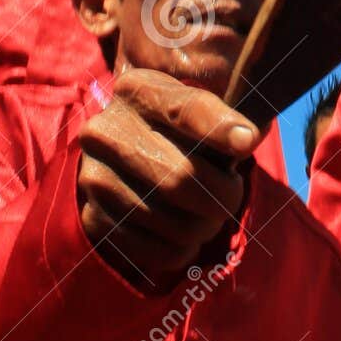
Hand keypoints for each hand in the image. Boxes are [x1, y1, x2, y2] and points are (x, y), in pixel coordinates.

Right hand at [77, 69, 258, 289]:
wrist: (115, 157)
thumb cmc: (171, 130)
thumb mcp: (191, 106)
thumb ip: (222, 117)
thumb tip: (248, 138)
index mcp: (137, 90)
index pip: (186, 110)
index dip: (219, 128)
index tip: (248, 141)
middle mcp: (106, 131)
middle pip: (182, 178)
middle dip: (223, 196)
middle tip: (232, 195)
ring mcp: (94, 177)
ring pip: (173, 222)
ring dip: (206, 227)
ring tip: (208, 215)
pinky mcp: (92, 217)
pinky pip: (157, 250)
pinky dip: (184, 249)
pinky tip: (186, 235)